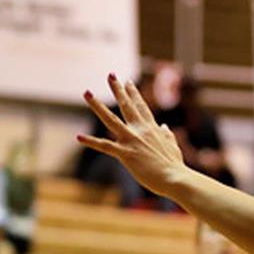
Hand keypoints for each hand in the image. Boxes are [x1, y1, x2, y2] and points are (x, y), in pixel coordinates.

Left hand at [80, 75, 188, 197]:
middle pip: (127, 106)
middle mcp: (141, 130)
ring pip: (110, 119)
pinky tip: (78, 137)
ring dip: (97, 105)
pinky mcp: (126, 154)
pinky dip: (91, 142)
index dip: (134, 94)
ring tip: (87, 92)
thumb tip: (164, 126)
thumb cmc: (174, 166)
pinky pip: (104, 146)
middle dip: (118, 89)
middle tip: (110, 75)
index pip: (141, 107)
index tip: (128, 82)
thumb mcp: (172, 146)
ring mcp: (132, 140)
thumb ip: (167, 135)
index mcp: (152, 129)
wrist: (175, 178)